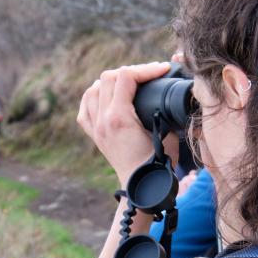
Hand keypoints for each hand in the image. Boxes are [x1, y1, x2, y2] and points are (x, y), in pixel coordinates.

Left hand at [77, 61, 175, 188]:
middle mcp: (102, 120)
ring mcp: (95, 127)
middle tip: (149, 76)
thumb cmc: (158, 164)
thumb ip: (166, 111)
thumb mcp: (168, 134)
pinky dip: (95, 96)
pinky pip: (85, 107)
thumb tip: (172, 94)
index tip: (162, 70)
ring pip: (94, 89)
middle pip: (109, 77)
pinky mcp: (94, 135)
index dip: (146, 69)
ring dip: (111, 82)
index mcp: (119, 117)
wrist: (141, 188)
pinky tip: (107, 97)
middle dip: (131, 72)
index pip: (126, 76)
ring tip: (128, 84)